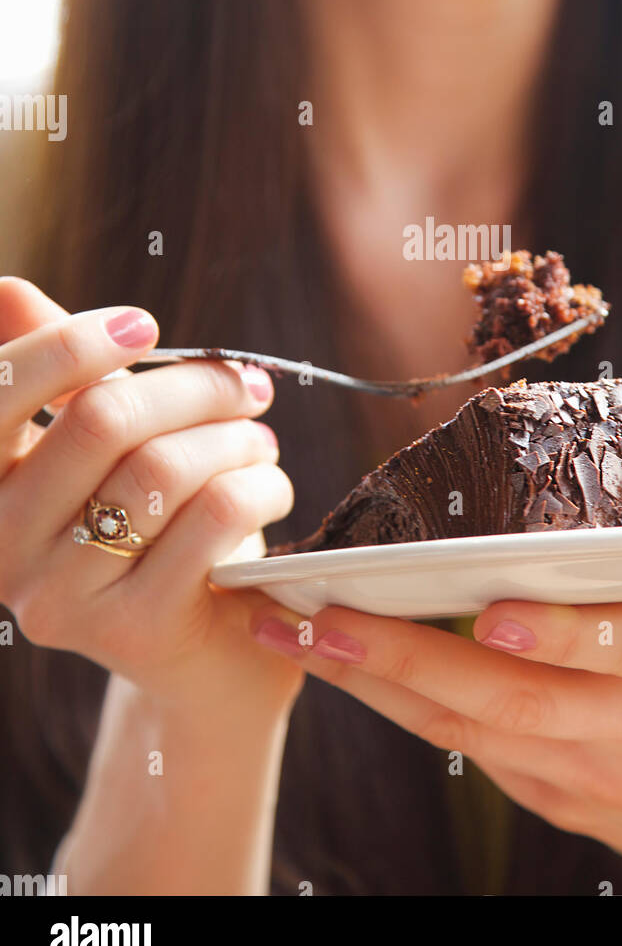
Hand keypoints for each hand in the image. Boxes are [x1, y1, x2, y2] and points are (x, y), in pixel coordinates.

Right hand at [0, 277, 301, 715]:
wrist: (204, 657)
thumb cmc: (155, 529)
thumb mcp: (105, 448)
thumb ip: (60, 376)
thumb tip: (4, 288)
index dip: (72, 343)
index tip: (145, 326)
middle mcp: (0, 549)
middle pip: (101, 421)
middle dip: (193, 387)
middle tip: (246, 386)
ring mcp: (60, 598)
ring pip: (163, 466)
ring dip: (237, 437)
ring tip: (262, 442)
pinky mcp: (133, 631)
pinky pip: (213, 514)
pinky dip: (261, 484)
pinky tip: (271, 489)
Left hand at [253, 385, 621, 893]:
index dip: (561, 635)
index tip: (488, 613)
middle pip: (511, 698)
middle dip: (404, 657)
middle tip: (316, 611)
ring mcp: (595, 775)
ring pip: (472, 733)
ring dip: (379, 684)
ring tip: (296, 635)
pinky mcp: (569, 801)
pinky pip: (479, 759)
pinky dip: (413, 717)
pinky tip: (349, 674)